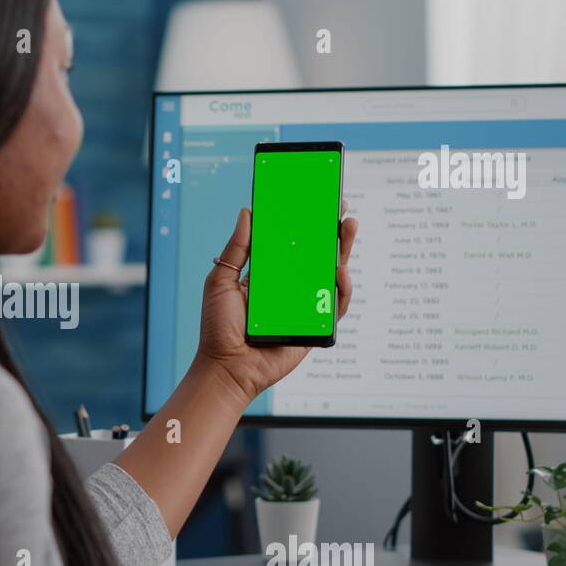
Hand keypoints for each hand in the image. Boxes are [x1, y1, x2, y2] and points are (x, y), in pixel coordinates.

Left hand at [196, 202, 357, 403]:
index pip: (289, 243)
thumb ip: (237, 249)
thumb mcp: (221, 280)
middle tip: (338, 204)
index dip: (302, 222)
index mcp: (267, 274)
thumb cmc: (218, 327)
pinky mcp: (315, 326)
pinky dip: (341, 287)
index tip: (312, 197)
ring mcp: (304, 305)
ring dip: (342, 249)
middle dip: (329, 229)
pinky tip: (339, 270)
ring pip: (330, 274)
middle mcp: (288, 287)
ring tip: (346, 226)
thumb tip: (247, 211)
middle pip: (316, 253)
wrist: (226, 367)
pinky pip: (335, 304)